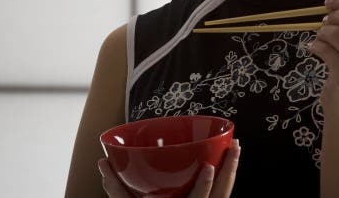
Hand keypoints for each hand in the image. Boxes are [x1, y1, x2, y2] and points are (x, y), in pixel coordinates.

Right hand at [98, 138, 240, 197]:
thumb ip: (116, 190)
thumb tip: (103, 164)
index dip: (205, 185)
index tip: (209, 166)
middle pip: (222, 195)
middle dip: (230, 170)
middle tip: (236, 146)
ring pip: (225, 196)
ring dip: (232, 172)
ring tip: (236, 149)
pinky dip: (226, 181)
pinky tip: (228, 167)